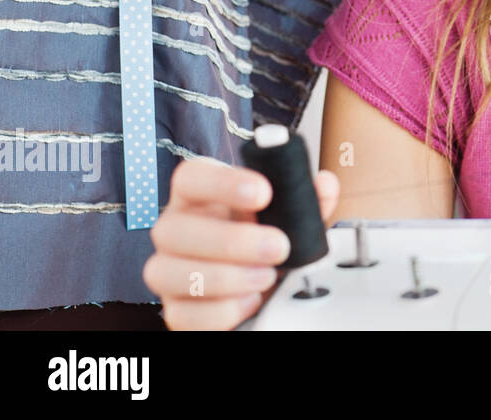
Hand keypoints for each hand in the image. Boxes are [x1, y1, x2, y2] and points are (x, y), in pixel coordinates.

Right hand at [144, 158, 339, 329]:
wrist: (257, 276)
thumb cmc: (264, 233)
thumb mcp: (285, 211)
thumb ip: (303, 197)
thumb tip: (324, 185)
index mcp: (199, 195)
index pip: (190, 177)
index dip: (221, 183)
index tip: (264, 193)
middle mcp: (175, 229)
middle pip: (172, 229)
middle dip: (230, 241)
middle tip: (278, 247)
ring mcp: (166, 270)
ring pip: (168, 273)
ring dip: (226, 278)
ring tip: (267, 276)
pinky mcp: (174, 308)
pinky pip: (182, 313)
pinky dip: (221, 310)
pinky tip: (250, 299)